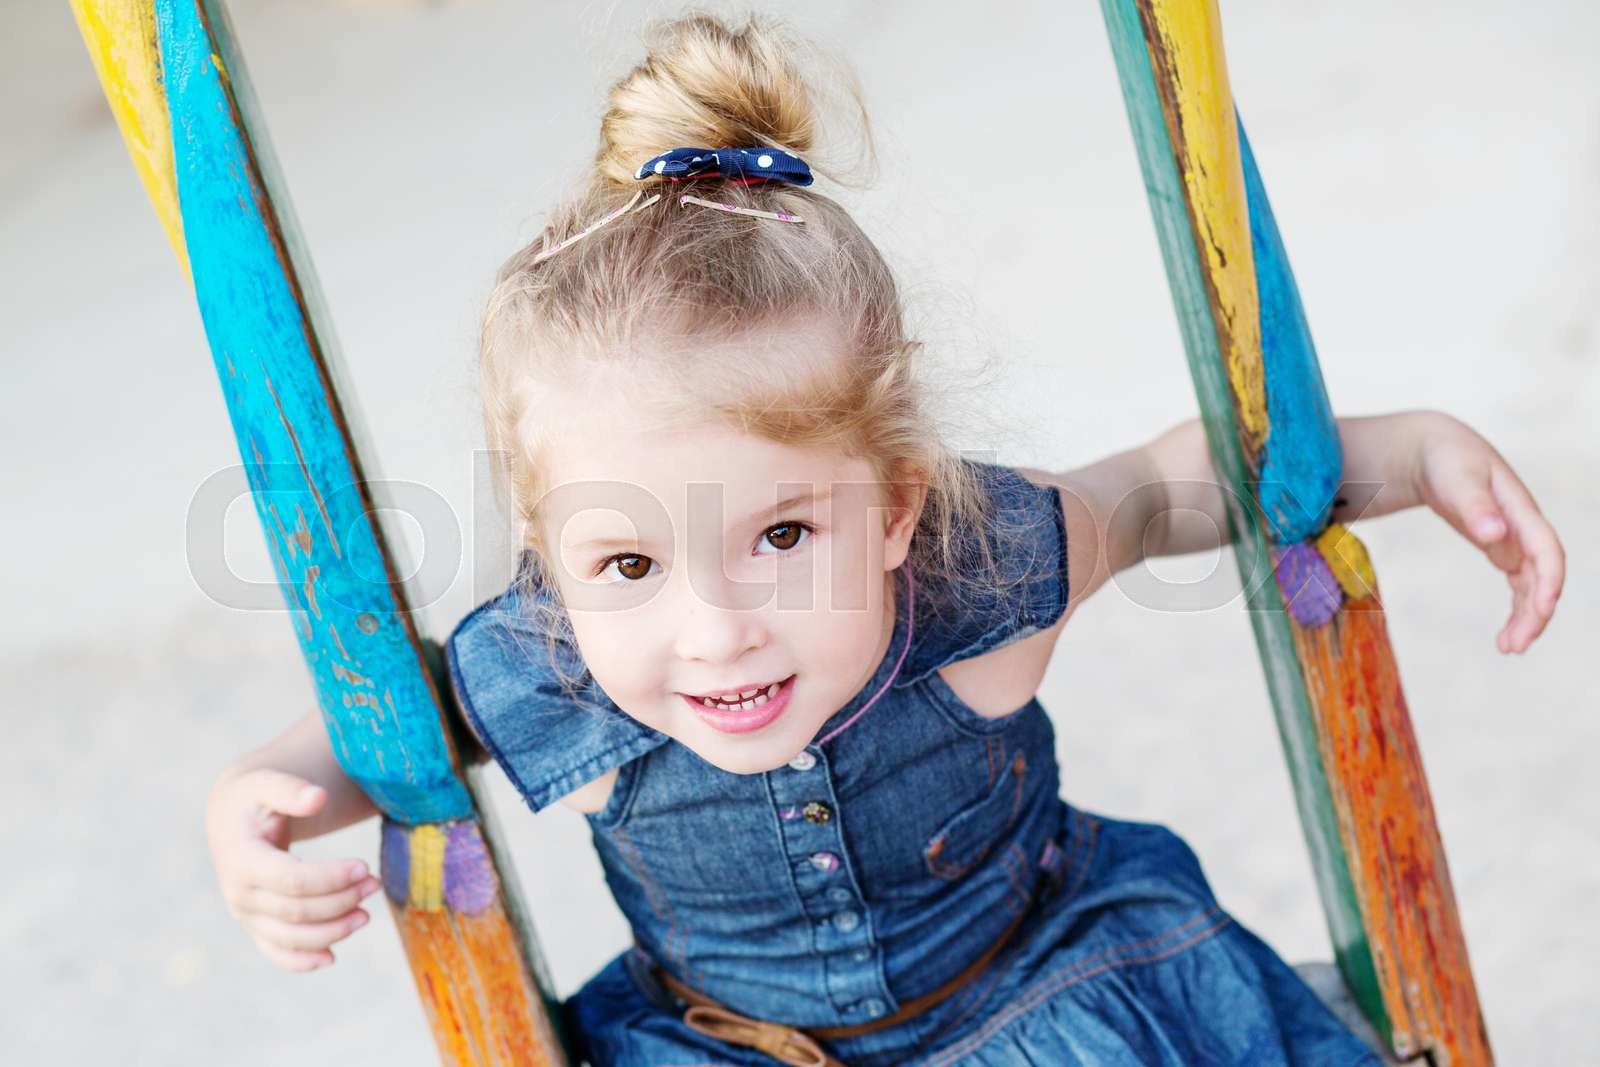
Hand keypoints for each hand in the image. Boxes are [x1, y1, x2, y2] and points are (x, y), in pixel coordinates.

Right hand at [206, 767, 382, 971]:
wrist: (232, 819)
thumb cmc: (254, 797)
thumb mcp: (267, 782)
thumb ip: (290, 789)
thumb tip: (318, 798)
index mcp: (242, 860)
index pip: (292, 881)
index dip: (331, 878)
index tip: (363, 866)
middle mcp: (239, 894)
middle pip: (298, 911)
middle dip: (341, 900)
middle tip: (375, 883)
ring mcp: (246, 914)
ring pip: (292, 937)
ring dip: (333, 930)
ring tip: (366, 913)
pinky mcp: (255, 925)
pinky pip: (276, 952)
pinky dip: (302, 961)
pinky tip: (332, 957)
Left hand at [1410, 413, 1565, 652]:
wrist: (1433, 449)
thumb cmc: (1444, 458)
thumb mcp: (1454, 476)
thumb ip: (1473, 505)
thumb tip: (1494, 534)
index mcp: (1519, 508)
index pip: (1547, 549)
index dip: (1549, 580)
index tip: (1542, 610)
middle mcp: (1523, 526)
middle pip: (1543, 574)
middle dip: (1536, 611)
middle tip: (1515, 645)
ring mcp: (1514, 538)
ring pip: (1532, 584)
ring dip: (1527, 617)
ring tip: (1509, 648)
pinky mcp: (1501, 546)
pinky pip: (1518, 583)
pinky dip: (1516, 608)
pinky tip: (1504, 635)